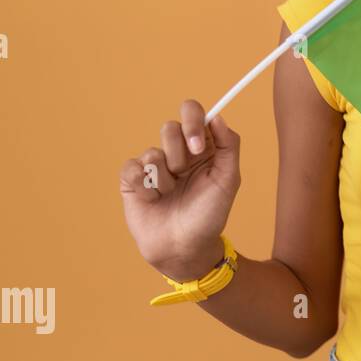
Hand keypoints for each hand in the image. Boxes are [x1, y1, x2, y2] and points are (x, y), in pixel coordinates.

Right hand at [118, 99, 241, 281]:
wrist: (184, 247)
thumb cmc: (209, 214)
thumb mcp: (228, 180)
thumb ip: (229, 146)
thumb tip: (218, 117)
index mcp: (203, 147)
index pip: (194, 114)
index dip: (193, 121)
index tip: (197, 146)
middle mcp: (178, 152)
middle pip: (170, 127)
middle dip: (178, 153)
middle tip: (183, 173)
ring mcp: (154, 165)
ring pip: (152, 151)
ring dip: (164, 177)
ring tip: (170, 194)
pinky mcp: (132, 179)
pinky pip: (131, 167)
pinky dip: (144, 184)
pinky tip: (153, 198)